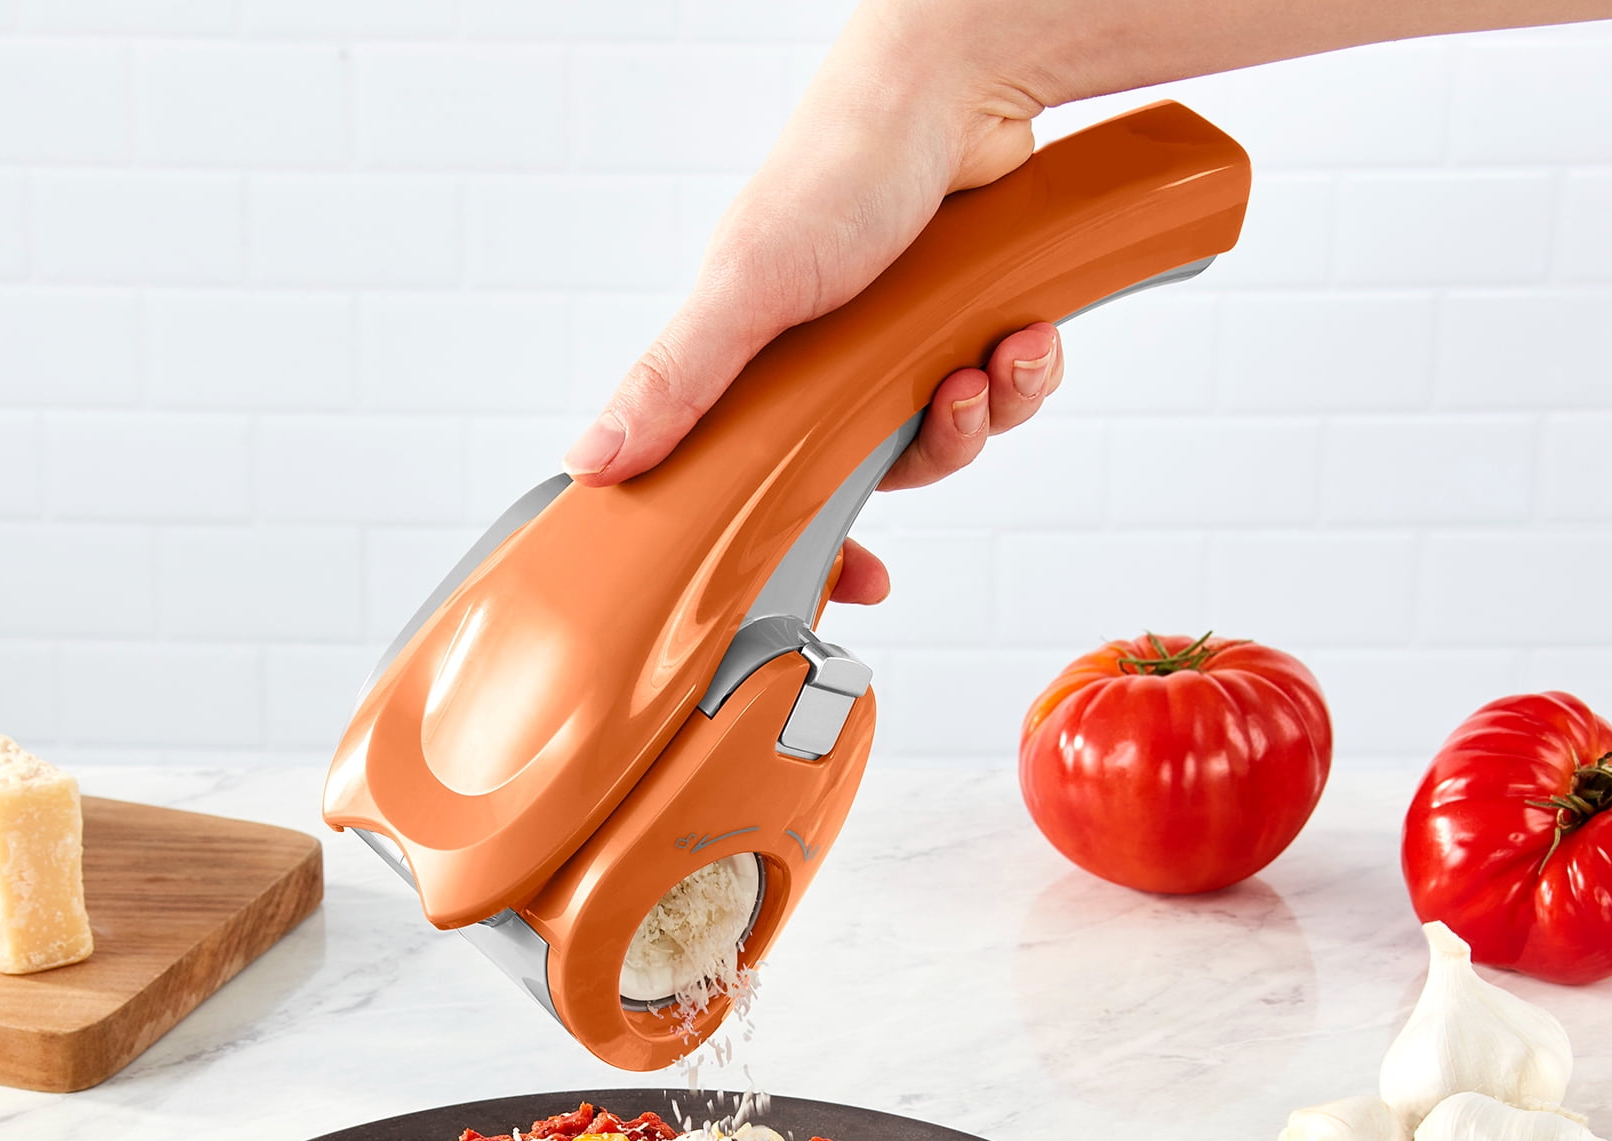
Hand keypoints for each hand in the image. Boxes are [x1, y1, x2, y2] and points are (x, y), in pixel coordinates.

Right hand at [561, 0, 1067, 603]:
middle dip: (924, 454)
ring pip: (947, 437)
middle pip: (874, 472)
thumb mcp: (745, 287)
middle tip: (942, 411)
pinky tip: (1021, 333)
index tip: (846, 584)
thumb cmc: (839, 165)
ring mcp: (896, 347)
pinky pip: (1001, 393)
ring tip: (990, 357)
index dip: (800, 546)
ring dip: (983, 410)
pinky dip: (1021, 372)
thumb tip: (590, 462)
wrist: (958, 85)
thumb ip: (674, 382)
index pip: (753, 485)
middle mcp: (823, 366)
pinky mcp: (960, 324)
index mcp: (753, 369)